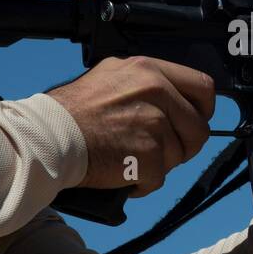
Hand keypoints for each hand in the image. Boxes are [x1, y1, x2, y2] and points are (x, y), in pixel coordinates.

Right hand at [48, 56, 215, 196]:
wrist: (49, 136)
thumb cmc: (72, 111)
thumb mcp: (113, 76)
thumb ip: (146, 83)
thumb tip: (175, 98)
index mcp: (150, 70)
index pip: (203, 87)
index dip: (202, 110)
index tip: (193, 121)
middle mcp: (156, 92)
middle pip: (198, 128)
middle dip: (183, 144)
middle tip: (160, 151)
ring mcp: (154, 125)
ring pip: (179, 156)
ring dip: (157, 164)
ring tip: (127, 157)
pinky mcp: (148, 156)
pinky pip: (159, 178)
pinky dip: (142, 182)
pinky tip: (121, 172)